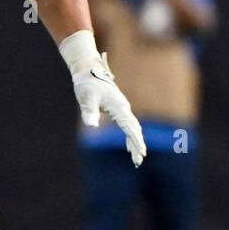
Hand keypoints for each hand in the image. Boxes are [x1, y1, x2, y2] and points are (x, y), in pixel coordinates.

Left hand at [59, 30, 146, 167]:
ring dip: (135, 142)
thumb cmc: (87, 84)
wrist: (88, 69)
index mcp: (118, 107)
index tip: (141, 153)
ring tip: (137, 158)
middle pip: (134, 129)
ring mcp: (122, 108)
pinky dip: (130, 135)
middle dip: (138, 145)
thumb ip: (89, 112)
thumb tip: (91, 125)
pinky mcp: (118, 108)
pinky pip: (128, 124)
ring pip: (132, 127)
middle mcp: (123, 108)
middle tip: (139, 161)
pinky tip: (129, 146)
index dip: (136, 141)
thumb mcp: (87, 99)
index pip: (130, 128)